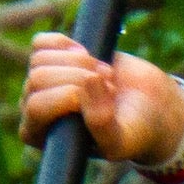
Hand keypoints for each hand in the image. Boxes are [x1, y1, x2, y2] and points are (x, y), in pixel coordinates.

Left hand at [21, 32, 183, 169]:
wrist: (150, 108)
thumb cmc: (132, 131)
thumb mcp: (120, 140)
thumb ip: (101, 123)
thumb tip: (89, 81)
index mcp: (39, 135)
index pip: (37, 106)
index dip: (71, 95)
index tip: (107, 98)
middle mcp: (34, 109)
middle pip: (38, 78)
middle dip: (79, 77)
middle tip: (112, 88)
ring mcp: (42, 82)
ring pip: (40, 58)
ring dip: (80, 62)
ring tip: (106, 76)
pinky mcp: (52, 59)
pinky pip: (41, 42)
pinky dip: (67, 44)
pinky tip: (89, 56)